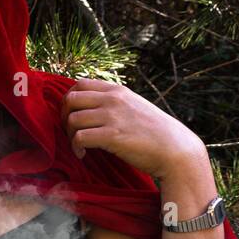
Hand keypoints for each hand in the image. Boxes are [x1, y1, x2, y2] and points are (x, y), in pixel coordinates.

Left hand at [61, 78, 207, 180]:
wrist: (174, 149)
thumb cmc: (154, 132)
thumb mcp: (134, 107)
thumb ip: (114, 103)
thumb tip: (90, 108)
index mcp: (117, 91)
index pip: (80, 84)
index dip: (69, 100)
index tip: (73, 115)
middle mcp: (113, 99)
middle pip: (70, 99)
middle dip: (64, 116)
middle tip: (70, 132)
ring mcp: (112, 116)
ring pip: (72, 119)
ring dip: (69, 135)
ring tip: (79, 147)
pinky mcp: (112, 136)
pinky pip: (79, 137)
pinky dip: (75, 147)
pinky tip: (82, 154)